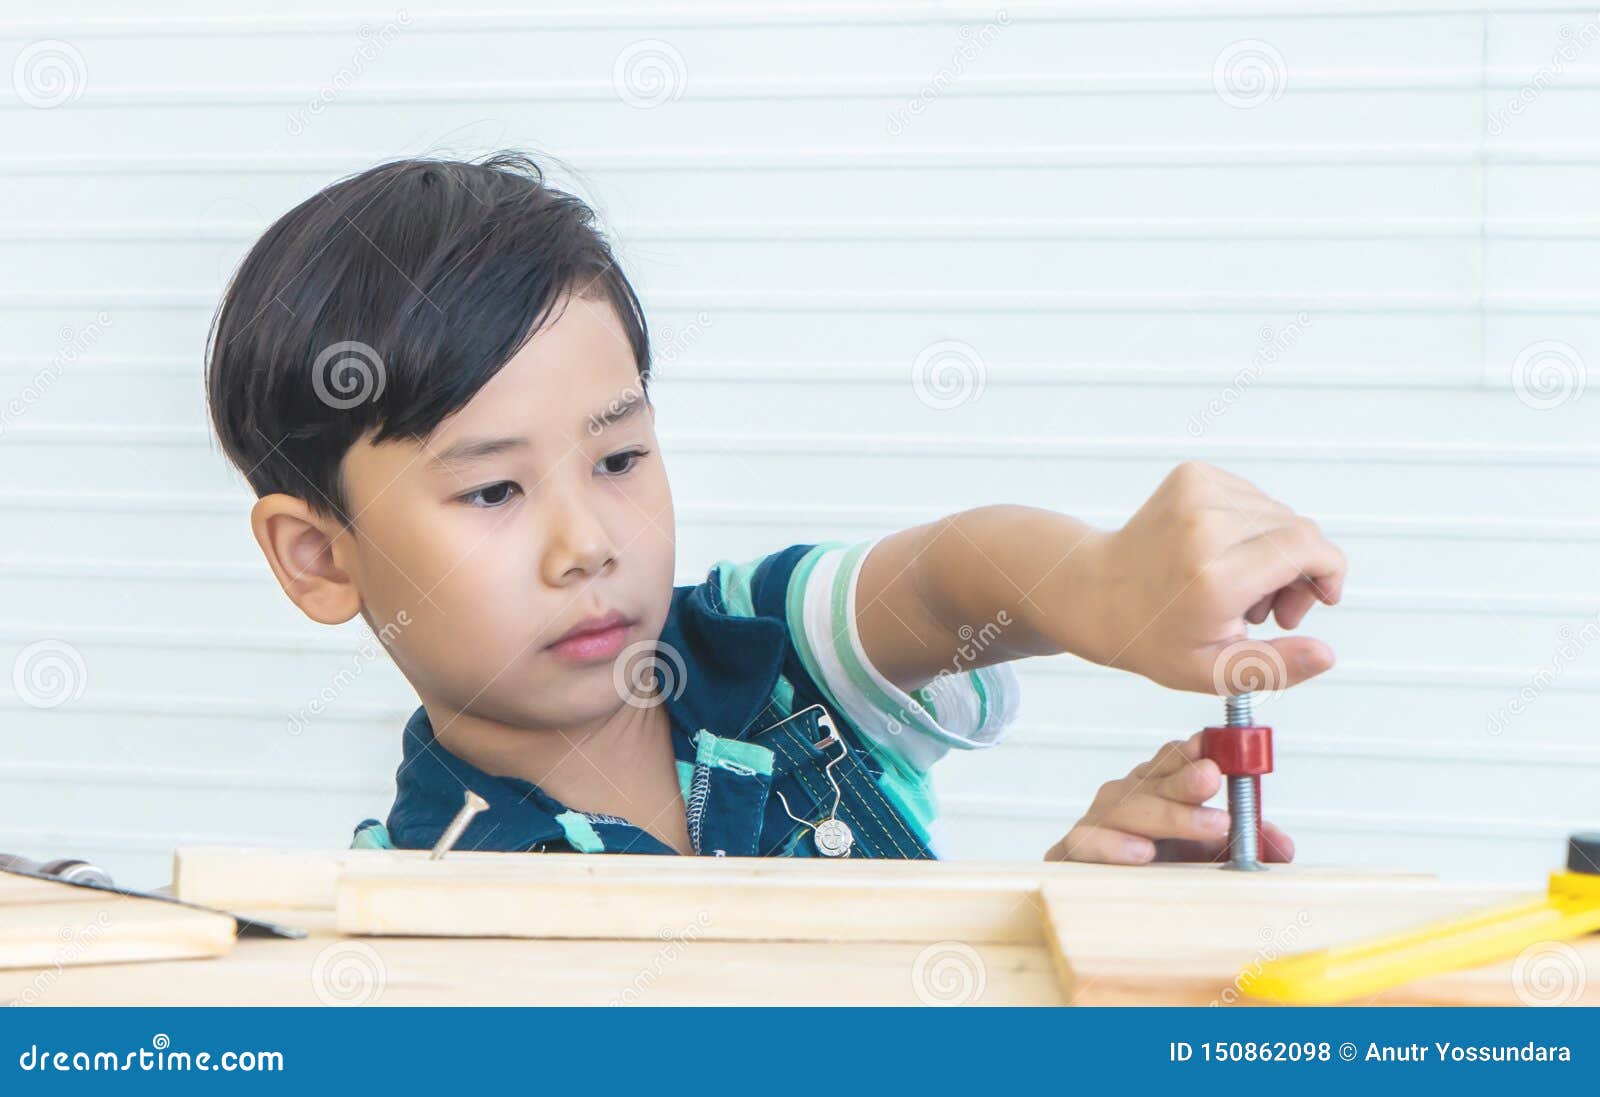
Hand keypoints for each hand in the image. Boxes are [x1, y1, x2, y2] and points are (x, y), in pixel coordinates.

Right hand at [1043, 733, 1293, 864]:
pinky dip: (1113, 846)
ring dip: (1168, 814)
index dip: (1196, 750)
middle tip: (1214, 778)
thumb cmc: (1161, 872)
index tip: (1218, 749)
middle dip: (1186, 779)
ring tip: (1208, 824)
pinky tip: (1142, 852)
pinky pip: (1086, 842)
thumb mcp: (1211, 857)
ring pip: (1126, 807)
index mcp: (1158, 788)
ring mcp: (1098, 821)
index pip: (1174, 759)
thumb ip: (1247, 847)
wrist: (1106, 911)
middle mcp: (1127, 797)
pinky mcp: (1073, 852)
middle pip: (1153, 779)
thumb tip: (1282, 844)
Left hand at [1077, 461, 1345, 693]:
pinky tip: (1224, 555)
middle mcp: (1205, 525)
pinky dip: (1251, 527)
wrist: (1095, 592)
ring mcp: (1196, 493)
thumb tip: (1325, 655)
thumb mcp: (1211, 671)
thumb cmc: (1150, 634)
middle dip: (1300, 570)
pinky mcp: (1193, 475)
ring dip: (1274, 549)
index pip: (1307, 548)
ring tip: (1240, 586)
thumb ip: (1274, 667)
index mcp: (1214, 575)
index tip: (1320, 598)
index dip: (1328, 573)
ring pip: (1278, 513)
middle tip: (1267, 610)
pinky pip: (1254, 498)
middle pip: (1298, 530)